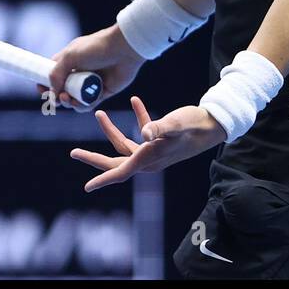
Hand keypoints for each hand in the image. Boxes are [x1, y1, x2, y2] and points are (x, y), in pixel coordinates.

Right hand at [37, 24, 144, 112]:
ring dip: (68, 102)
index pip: (52, 73)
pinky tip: (79, 103)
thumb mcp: (70, 57)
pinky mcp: (102, 92)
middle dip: (57, 96)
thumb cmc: (96, 48)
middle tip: (57, 97)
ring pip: (74, 99)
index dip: (45, 82)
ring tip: (68, 99)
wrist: (124, 50)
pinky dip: (82, 105)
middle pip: (62, 89)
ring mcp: (90, 83)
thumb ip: (56, 74)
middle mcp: (79, 72)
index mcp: (69, 60)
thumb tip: (52, 93)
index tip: (41, 89)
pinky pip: (88, 103)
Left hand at [70, 96, 227, 192]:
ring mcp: (154, 152)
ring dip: (110, 131)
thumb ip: (159, 127)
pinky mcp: (159, 142)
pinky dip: (137, 119)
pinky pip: (141, 134)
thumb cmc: (194, 124)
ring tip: (98, 114)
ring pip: (125, 145)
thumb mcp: (175, 123)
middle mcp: (149, 159)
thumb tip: (145, 132)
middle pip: (116, 162)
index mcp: (149, 158)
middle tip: (74, 153)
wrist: (213, 124)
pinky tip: (136, 101)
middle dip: (94, 157)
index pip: (121, 172)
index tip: (87, 187)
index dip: (102, 179)